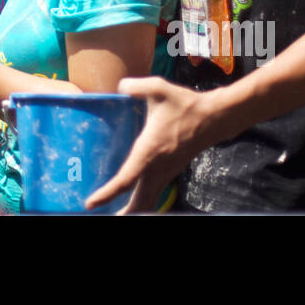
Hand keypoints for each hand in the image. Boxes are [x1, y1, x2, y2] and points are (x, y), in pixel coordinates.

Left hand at [85, 77, 210, 212]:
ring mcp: (166, 172)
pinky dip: (144, 201)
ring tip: (118, 215)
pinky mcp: (172, 171)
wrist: (214, 118)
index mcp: (148, 152)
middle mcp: (157, 168)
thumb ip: (135, 86)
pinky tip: (137, 199)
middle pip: (138, 202)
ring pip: (149, 199)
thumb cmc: (185, 105)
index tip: (90, 203)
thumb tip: (120, 86)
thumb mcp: (157, 89)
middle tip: (104, 218)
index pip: (125, 180)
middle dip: (124, 214)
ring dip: (134, 209)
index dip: (107, 194)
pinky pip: (156, 192)